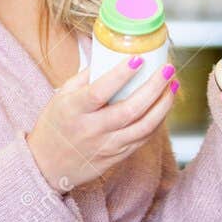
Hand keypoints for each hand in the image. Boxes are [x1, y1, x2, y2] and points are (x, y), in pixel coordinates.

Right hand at [25, 52, 177, 192]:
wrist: (47, 166)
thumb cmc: (54, 126)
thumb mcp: (61, 97)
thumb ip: (84, 77)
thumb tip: (109, 55)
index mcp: (74, 110)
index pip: (100, 91)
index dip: (121, 75)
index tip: (138, 59)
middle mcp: (91, 129)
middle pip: (130, 109)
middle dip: (154, 87)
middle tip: (168, 69)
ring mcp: (107, 145)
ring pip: (144, 126)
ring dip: (163, 105)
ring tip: (173, 85)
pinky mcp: (117, 157)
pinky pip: (143, 138)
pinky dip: (158, 120)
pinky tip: (163, 106)